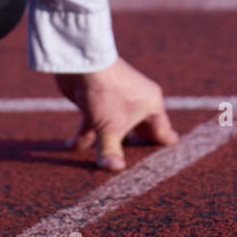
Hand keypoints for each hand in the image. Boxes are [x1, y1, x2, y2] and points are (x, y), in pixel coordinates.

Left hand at [54, 57, 178, 172]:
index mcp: (151, 104)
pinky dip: (85, 136)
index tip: (164, 167)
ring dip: (104, 145)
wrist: (81, 62)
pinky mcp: (96, 101)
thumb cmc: (104, 91)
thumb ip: (111, 150)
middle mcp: (137, 102)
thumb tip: (115, 169)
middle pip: (139, 133)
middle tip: (132, 173)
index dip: (163, 149)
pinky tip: (72, 148)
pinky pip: (94, 124)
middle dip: (132, 151)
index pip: (163, 132)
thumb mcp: (109, 127)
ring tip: (99, 167)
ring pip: (114, 131)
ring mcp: (116, 101)